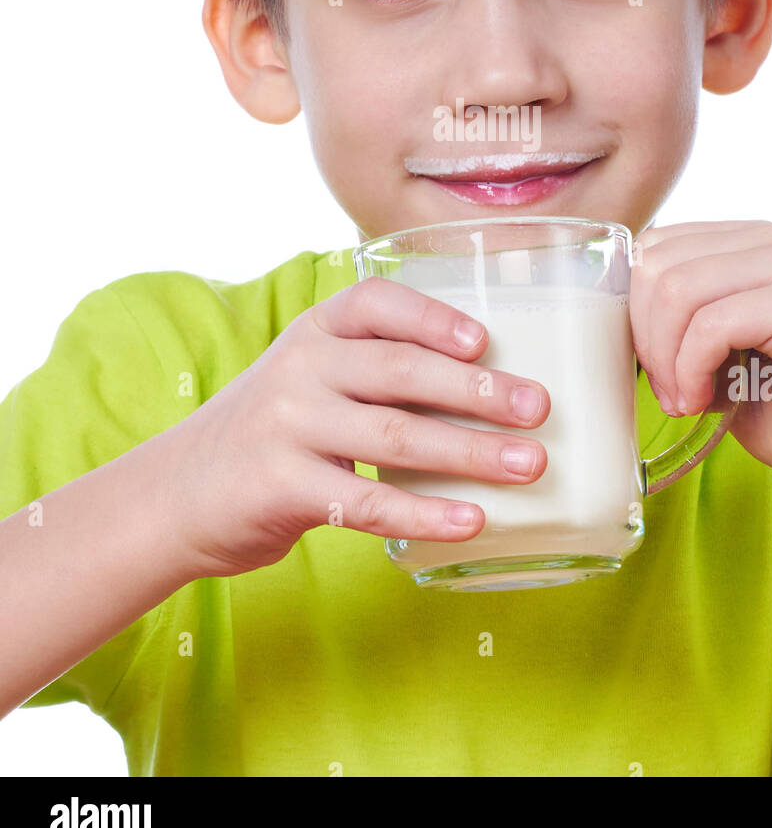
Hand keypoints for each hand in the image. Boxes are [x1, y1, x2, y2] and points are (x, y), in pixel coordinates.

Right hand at [161, 277, 549, 578]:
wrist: (176, 493)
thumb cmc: (274, 432)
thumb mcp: (312, 379)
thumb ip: (375, 372)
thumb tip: (493, 390)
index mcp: (315, 331)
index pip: (376, 305)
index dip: (433, 318)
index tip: (486, 341)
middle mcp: (300, 368)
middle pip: (400, 370)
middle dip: (478, 390)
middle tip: (538, 408)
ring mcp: (288, 425)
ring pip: (395, 434)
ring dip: (471, 452)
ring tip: (529, 465)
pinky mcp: (282, 486)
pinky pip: (366, 501)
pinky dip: (425, 512)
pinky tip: (470, 521)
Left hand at [629, 220, 771, 511]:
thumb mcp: (711, 348)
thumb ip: (674, 315)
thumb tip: (609, 309)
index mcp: (746, 240)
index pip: (654, 246)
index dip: (634, 309)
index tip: (651, 366)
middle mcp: (771, 240)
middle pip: (657, 264)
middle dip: (645, 337)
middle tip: (666, 391)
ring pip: (677, 290)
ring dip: (666, 359)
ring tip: (685, 400)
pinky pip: (711, 325)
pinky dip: (691, 370)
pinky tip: (705, 401)